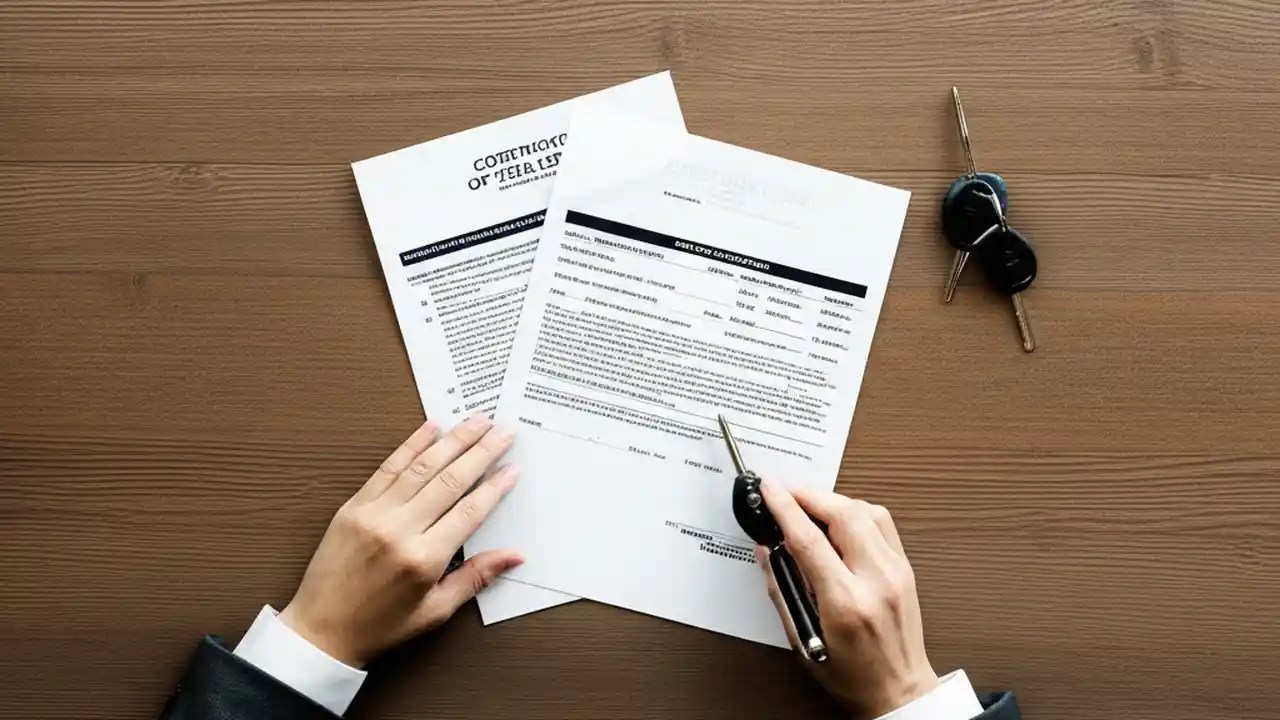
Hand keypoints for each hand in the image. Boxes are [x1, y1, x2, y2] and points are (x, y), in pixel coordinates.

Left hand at [278, 415, 521, 666]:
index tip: (512, 469)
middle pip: (451, 481)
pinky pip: (387, 468)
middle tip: (503, 432)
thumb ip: (476, 577)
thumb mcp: (435, 611)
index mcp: (423, 559)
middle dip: (481, 452)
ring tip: (476, 421)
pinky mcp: (354, 506)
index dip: (494, 487)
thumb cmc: (379, 626)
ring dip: (453, 440)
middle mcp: (399, 530)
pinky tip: (430, 428)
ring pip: (422, 467)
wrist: (320, 631)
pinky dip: (411, 445)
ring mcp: (374, 514)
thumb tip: (514, 556)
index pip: (469, 512)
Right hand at [758, 481, 938, 718]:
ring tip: (810, 507)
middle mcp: (876, 582)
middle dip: (809, 496)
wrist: (898, 691)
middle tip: (785, 494)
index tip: (770, 490)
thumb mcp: (803, 639)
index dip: (785, 508)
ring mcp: (896, 572)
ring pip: (866, 511)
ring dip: (833, 501)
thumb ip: (781, 590)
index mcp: (846, 603)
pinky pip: (882, 522)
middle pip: (843, 514)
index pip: (809, 539)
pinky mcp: (906, 568)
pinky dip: (856, 512)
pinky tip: (839, 520)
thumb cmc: (851, 675)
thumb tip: (767, 550)